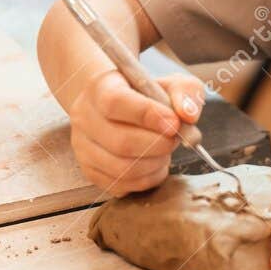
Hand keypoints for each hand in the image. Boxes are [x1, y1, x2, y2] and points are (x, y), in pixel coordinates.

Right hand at [69, 69, 204, 194]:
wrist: (119, 108)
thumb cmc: (146, 96)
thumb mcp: (170, 84)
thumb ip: (185, 93)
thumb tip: (188, 115)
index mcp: (99, 87)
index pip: (115, 102)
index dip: (147, 115)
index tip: (174, 123)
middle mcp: (84, 117)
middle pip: (120, 141)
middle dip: (158, 145)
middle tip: (175, 139)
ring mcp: (83, 147)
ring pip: (121, 168)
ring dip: (155, 164)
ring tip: (166, 152)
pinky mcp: (90, 171)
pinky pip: (121, 185)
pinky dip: (147, 179)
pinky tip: (156, 164)